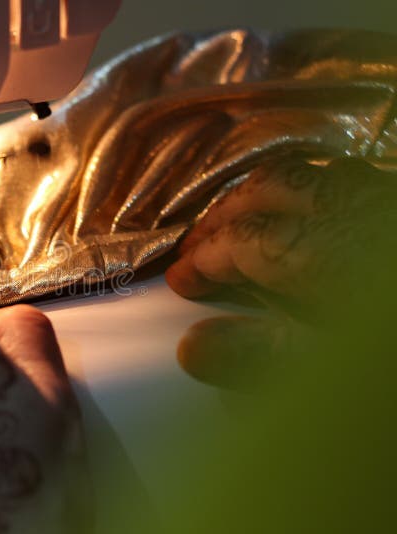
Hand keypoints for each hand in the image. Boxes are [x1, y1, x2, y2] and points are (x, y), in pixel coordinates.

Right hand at [165, 158, 395, 389]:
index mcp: (323, 249)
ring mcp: (378, 196)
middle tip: (197, 248)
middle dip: (222, 217)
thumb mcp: (329, 368)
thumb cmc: (393, 351)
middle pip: (265, 190)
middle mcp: (348, 206)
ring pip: (303, 174)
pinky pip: (338, 175)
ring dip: (259, 196)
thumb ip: (261, 358)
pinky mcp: (396, 196)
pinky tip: (305, 215)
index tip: (181, 281)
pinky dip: (302, 191)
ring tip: (238, 223)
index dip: (203, 260)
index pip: (241, 240)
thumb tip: (191, 348)